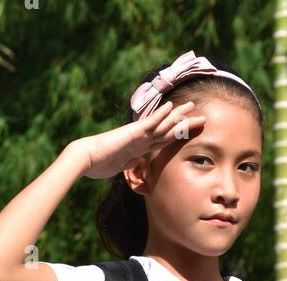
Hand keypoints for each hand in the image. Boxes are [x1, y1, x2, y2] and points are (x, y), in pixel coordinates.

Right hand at [79, 100, 204, 180]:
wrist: (86, 159)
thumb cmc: (99, 164)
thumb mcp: (120, 167)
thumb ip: (130, 163)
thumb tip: (135, 164)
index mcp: (140, 147)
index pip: (163, 140)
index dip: (178, 135)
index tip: (190, 131)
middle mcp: (141, 138)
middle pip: (168, 129)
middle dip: (185, 123)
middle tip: (200, 116)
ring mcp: (137, 134)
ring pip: (163, 124)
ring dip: (178, 115)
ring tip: (192, 106)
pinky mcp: (132, 133)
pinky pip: (149, 122)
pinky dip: (160, 115)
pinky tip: (171, 107)